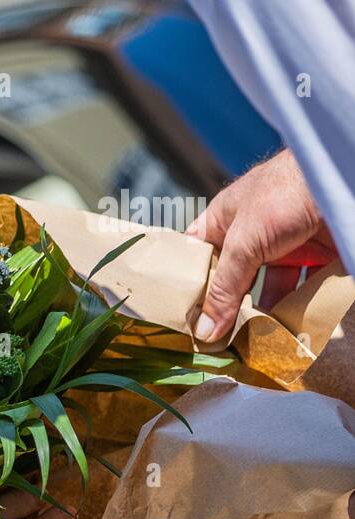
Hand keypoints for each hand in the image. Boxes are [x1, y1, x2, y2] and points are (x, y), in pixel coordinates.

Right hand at [187, 149, 333, 341]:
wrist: (343, 176)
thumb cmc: (283, 195)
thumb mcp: (244, 243)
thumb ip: (224, 288)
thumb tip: (205, 331)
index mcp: (223, 220)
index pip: (197, 257)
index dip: (188, 285)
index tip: (181, 319)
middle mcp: (251, 233)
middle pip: (232, 278)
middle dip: (226, 307)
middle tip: (215, 341)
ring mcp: (284, 245)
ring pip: (267, 287)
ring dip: (261, 313)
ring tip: (250, 342)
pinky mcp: (314, 256)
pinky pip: (300, 288)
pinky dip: (294, 309)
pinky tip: (284, 330)